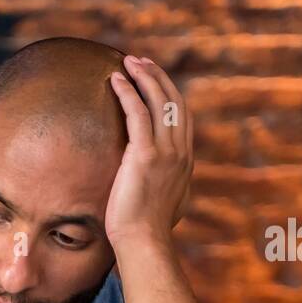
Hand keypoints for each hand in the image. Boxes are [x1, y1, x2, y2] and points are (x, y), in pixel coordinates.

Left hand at [104, 56, 192, 248]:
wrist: (143, 242)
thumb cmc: (146, 230)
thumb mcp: (165, 202)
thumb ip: (166, 185)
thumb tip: (161, 182)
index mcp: (186, 160)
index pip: (182, 115)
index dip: (169, 92)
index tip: (154, 77)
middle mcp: (180, 151)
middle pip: (174, 101)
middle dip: (158, 76)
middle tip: (140, 60)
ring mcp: (166, 152)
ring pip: (159, 101)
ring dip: (144, 76)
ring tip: (128, 61)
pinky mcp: (145, 155)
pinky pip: (137, 113)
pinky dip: (127, 93)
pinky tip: (115, 80)